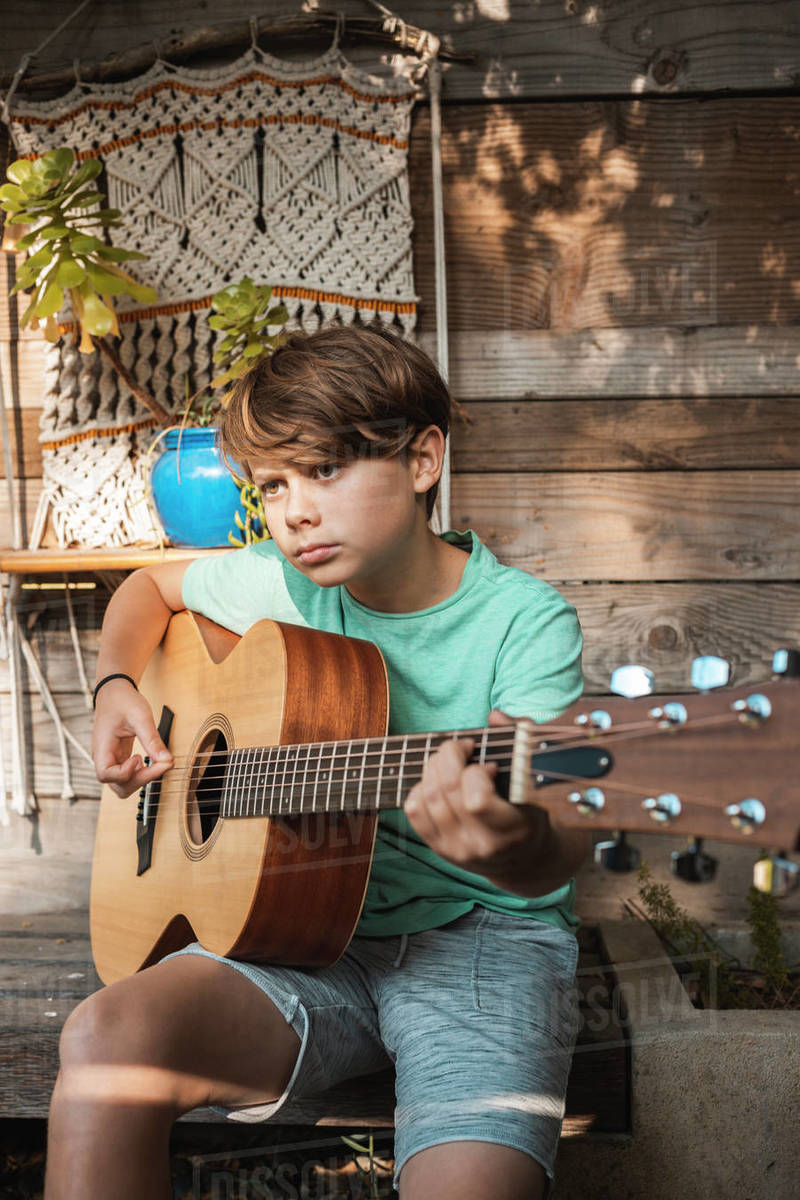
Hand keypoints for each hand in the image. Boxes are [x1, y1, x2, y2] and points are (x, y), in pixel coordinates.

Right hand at [92, 679, 172, 797]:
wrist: (115, 692)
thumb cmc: (122, 701)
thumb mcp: (140, 716)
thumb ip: (152, 739)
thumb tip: (167, 760)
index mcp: (101, 747)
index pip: (106, 775)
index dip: (125, 773)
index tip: (140, 758)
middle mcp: (103, 757)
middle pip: (117, 785)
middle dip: (141, 779)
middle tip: (161, 763)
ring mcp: (110, 760)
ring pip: (123, 784)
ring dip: (142, 778)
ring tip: (156, 761)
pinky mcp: (118, 759)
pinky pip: (128, 776)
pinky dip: (141, 773)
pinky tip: (149, 760)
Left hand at [402, 708, 551, 882]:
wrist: (525, 860)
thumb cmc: (532, 812)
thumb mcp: (536, 783)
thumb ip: (521, 742)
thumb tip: (494, 716)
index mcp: (508, 832)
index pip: (476, 801)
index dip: (477, 773)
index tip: (491, 766)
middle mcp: (477, 845)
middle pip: (446, 791)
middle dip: (450, 756)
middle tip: (464, 748)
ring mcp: (453, 849)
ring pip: (426, 796)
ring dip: (434, 767)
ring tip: (452, 761)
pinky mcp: (437, 848)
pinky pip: (413, 810)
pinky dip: (420, 786)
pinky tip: (439, 781)